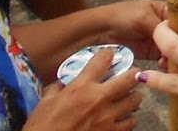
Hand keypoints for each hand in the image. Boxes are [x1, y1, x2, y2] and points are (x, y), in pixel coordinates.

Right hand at [26, 49, 142, 130]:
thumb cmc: (42, 126)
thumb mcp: (46, 101)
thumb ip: (61, 86)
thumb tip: (70, 79)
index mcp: (81, 87)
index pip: (104, 59)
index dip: (107, 55)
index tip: (108, 57)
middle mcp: (99, 98)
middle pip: (130, 77)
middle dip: (131, 73)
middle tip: (128, 75)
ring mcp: (108, 117)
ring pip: (136, 99)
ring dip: (132, 96)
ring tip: (126, 97)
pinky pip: (131, 122)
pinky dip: (129, 118)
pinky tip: (122, 117)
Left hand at [106, 0, 169, 63]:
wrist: (100, 30)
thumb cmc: (122, 17)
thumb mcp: (144, 18)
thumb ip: (162, 28)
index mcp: (167, 11)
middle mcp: (166, 26)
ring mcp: (159, 40)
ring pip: (174, 49)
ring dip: (175, 55)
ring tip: (171, 60)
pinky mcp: (151, 53)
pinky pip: (164, 59)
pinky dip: (166, 63)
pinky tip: (163, 65)